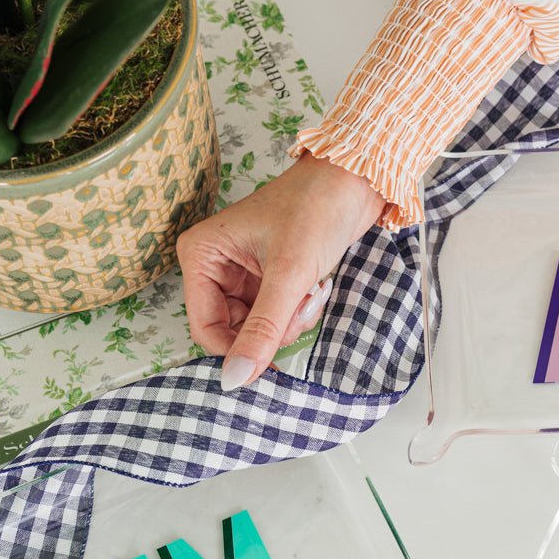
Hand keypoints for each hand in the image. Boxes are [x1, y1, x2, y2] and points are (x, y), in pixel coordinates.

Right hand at [177, 154, 383, 390]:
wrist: (357, 181)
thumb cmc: (317, 206)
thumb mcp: (289, 272)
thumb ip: (263, 329)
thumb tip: (237, 377)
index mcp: (201, 255)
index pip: (205, 327)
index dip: (236, 350)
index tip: (268, 360)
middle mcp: (216, 265)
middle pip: (234, 330)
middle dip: (273, 327)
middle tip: (301, 305)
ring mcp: (244, 274)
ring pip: (260, 328)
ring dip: (291, 320)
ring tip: (312, 288)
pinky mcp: (270, 278)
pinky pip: (278, 317)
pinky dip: (299, 312)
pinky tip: (316, 287)